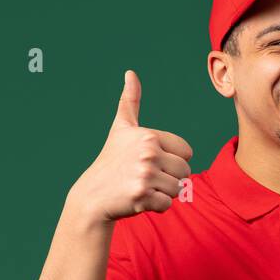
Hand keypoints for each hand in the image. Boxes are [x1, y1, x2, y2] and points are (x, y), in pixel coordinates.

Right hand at [68, 70, 194, 220]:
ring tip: (141, 187)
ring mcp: (145, 175)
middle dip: (169, 178)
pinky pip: (167, 205)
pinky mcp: (142, 197)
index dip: (172, 160)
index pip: (187, 152)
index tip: (149, 161)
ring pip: (178, 189)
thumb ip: (130, 101)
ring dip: (163, 193)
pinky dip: (156, 206)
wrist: (93, 195)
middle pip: (185, 172)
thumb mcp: (121, 128)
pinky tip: (138, 200)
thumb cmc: (111, 161)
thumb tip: (130, 73)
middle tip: (145, 177)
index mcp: (149, 136)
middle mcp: (148, 153)